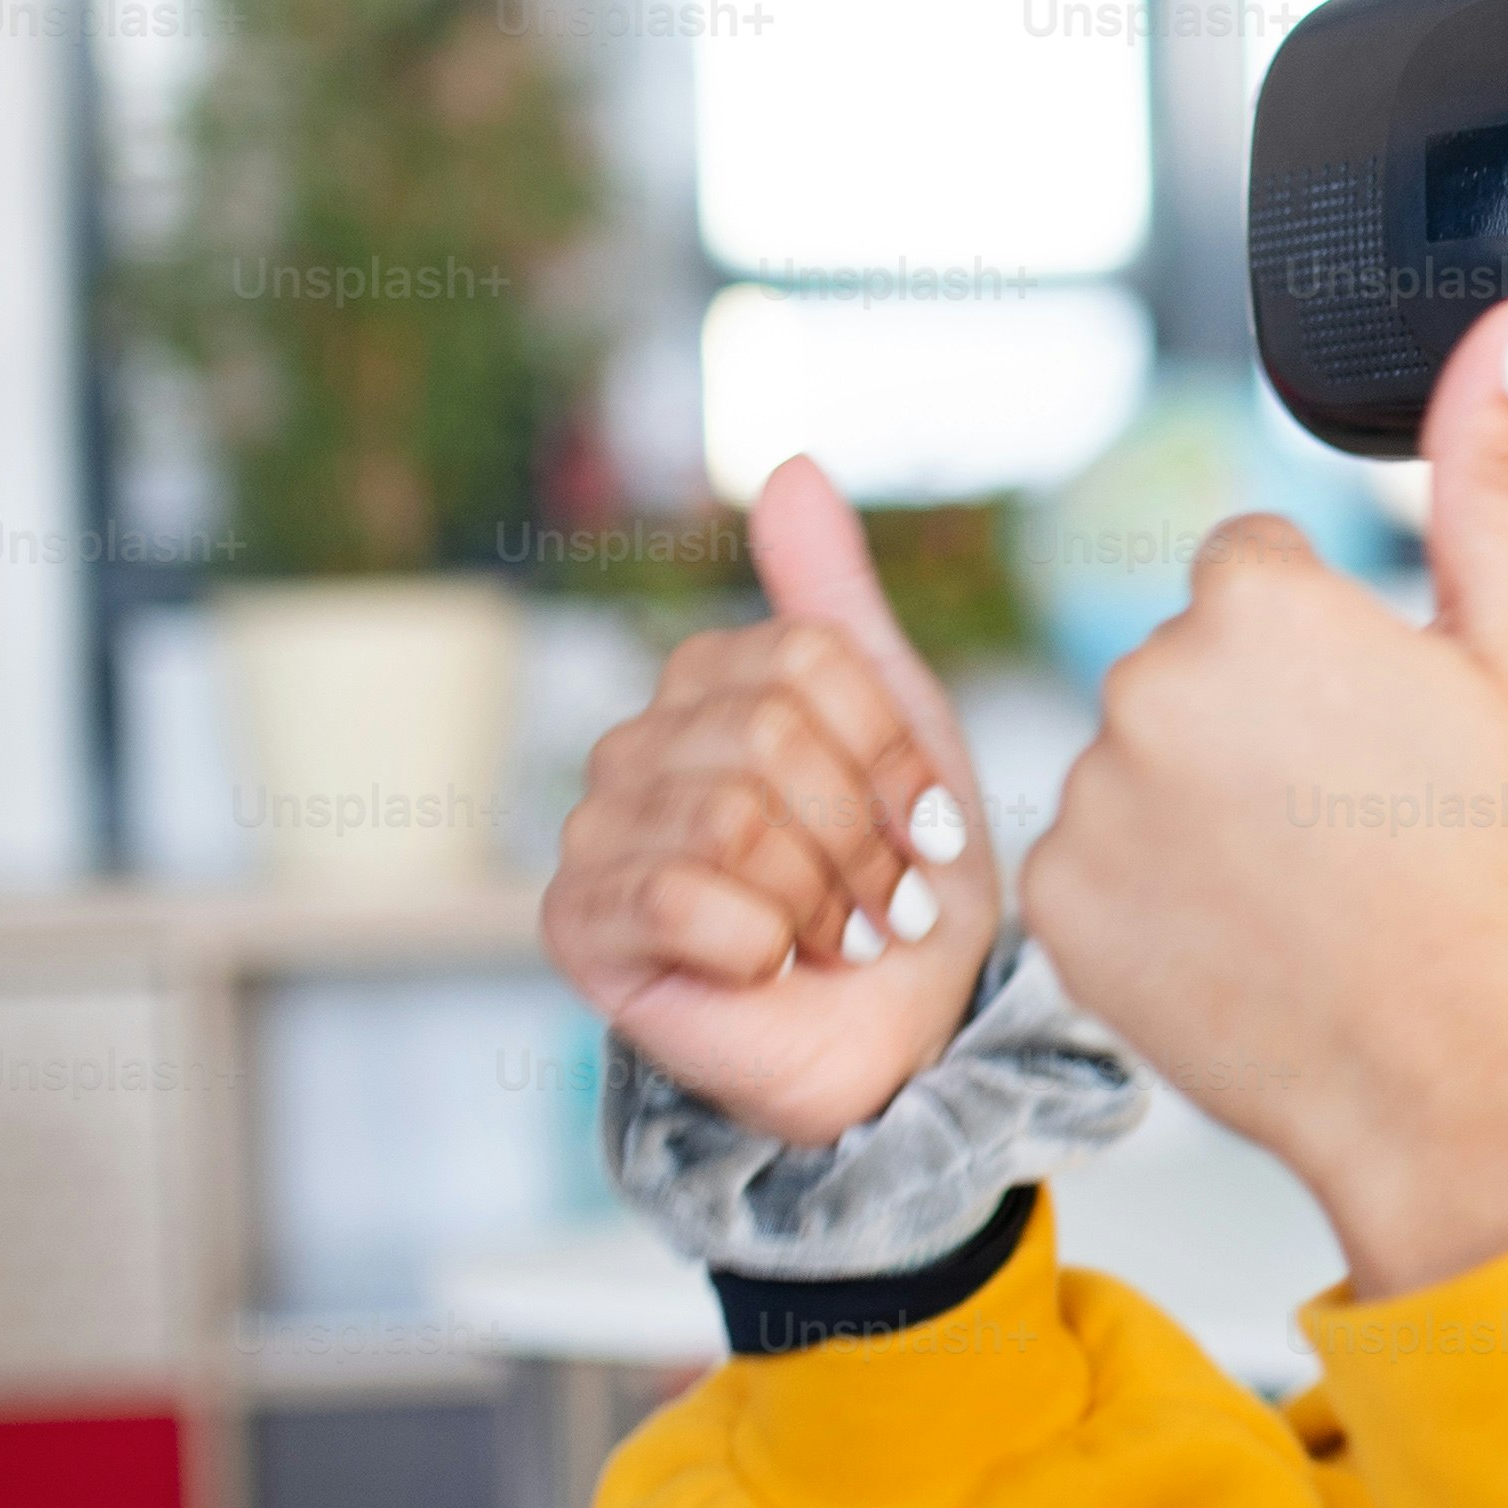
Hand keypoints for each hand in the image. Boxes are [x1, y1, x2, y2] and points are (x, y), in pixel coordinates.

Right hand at [540, 459, 997, 1147]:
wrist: (897, 1041)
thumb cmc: (900, 890)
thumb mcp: (901, 728)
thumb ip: (836, 603)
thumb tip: (789, 466)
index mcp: (711, 685)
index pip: (808, 660)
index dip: (892, 751)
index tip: (928, 828)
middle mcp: (637, 744)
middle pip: (773, 733)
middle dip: (863, 834)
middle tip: (887, 903)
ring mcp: (597, 831)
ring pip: (734, 815)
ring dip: (823, 896)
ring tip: (841, 939)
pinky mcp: (579, 924)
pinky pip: (683, 894)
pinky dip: (761, 943)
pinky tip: (772, 968)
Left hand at [1020, 294, 1507, 1295]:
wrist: (1448, 1073)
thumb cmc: (1498, 870)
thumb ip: (1490, 470)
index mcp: (1258, 598)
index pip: (1253, 572)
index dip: (1325, 651)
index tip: (1375, 732)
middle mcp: (1150, 676)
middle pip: (1187, 660)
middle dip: (1253, 722)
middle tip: (1348, 817)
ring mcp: (1092, 791)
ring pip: (1137, 756)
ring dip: (1196, 802)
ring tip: (1298, 884)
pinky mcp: (1055, 895)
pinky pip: (1092, 857)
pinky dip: (1149, 891)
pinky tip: (1236, 931)